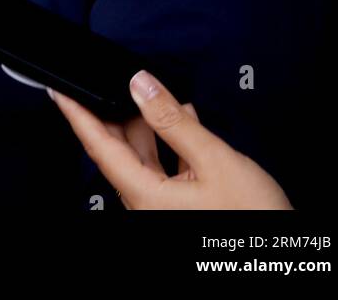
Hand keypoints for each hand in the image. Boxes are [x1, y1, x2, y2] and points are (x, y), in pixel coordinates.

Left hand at [49, 69, 292, 209]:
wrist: (279, 258)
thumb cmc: (251, 220)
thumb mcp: (215, 161)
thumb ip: (174, 121)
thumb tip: (141, 85)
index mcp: (145, 196)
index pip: (99, 146)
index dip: (76, 114)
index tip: (58, 89)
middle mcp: (146, 205)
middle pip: (118, 150)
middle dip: (114, 111)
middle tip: (107, 78)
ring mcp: (162, 207)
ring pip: (141, 157)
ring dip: (144, 123)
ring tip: (150, 91)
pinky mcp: (179, 207)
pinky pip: (161, 167)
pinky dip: (166, 140)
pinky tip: (180, 117)